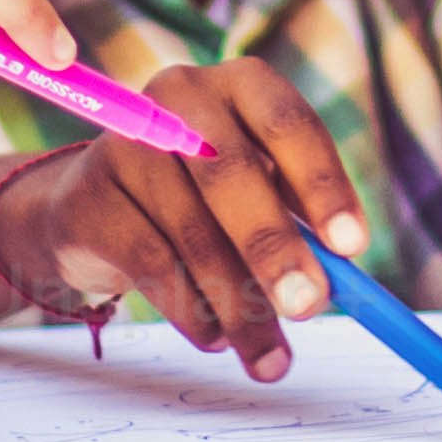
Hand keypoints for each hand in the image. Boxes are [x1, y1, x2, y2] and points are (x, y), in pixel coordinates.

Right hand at [0, 60, 369, 374]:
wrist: (97, 209)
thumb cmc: (201, 199)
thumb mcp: (257, 194)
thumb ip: (298, 225)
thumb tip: (341, 280)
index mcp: (238, 84)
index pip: (288, 124)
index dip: (323, 184)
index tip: (352, 247)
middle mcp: (179, 98)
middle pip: (234, 175)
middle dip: (276, 250)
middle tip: (310, 308)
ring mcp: (125, 145)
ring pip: (194, 235)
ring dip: (240, 306)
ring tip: (269, 357)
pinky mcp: (90, 199)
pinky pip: (153, 267)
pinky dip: (193, 312)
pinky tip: (214, 337)